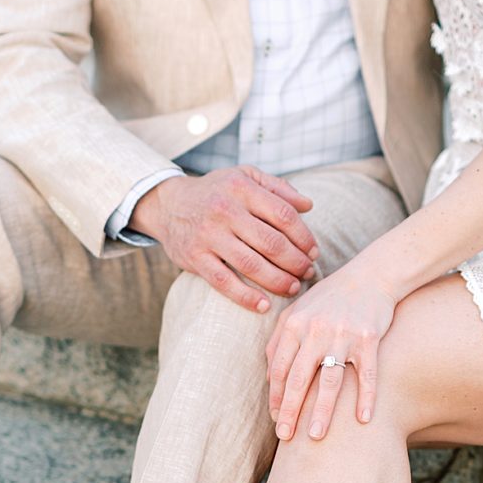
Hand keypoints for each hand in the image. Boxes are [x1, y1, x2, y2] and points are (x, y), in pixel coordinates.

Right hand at [129, 166, 319, 312]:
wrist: (168, 205)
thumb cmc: (216, 192)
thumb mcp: (245, 176)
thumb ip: (278, 188)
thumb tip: (309, 205)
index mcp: (242, 189)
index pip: (283, 215)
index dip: (304, 237)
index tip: (314, 252)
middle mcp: (225, 211)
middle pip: (271, 243)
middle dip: (296, 262)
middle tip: (308, 273)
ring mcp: (208, 236)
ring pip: (251, 265)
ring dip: (278, 281)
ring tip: (292, 288)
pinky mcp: (195, 258)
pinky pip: (224, 282)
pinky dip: (245, 297)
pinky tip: (263, 305)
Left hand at [265, 264, 396, 440]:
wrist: (371, 276)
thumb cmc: (329, 299)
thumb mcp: (296, 312)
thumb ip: (279, 341)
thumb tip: (269, 379)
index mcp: (294, 325)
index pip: (279, 369)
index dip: (276, 396)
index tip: (276, 419)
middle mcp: (316, 331)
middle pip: (299, 378)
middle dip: (291, 410)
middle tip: (286, 437)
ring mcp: (343, 335)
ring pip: (330, 380)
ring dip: (322, 411)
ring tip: (316, 436)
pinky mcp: (369, 338)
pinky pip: (367, 373)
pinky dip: (366, 397)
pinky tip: (363, 419)